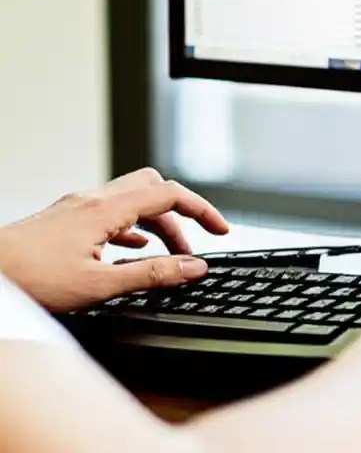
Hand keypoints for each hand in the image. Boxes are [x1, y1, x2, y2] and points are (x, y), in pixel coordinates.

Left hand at [0, 168, 230, 312]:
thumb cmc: (28, 278)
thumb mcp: (99, 285)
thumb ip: (152, 274)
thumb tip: (193, 268)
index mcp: (104, 210)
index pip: (169, 194)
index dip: (202, 210)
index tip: (220, 231)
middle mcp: (90, 201)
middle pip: (152, 189)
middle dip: (180, 214)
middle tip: (193, 243)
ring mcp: (74, 209)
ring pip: (130, 202)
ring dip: (155, 225)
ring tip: (167, 257)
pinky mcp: (63, 221)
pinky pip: (109, 214)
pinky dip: (131, 230)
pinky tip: (130, 253)